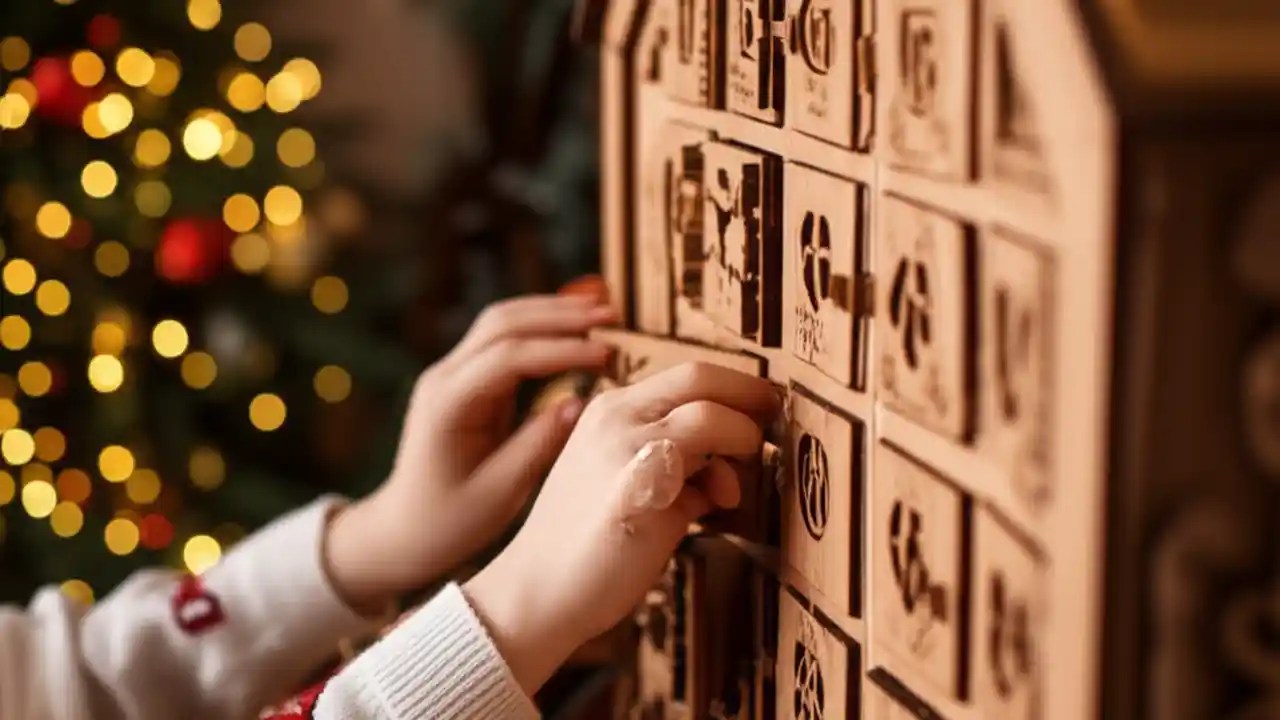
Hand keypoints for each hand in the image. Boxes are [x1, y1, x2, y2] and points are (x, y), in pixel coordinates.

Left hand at [325, 294, 616, 611]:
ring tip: (601, 312)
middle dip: (559, 315)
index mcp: (447, 405)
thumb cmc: (450, 522)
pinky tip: (575, 329)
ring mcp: (450, 374)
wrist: (404, 530)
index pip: (508, 358)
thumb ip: (539, 444)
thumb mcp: (500, 492)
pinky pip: (504, 340)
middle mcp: (443, 377)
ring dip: (551, 313)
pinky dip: (541, 328)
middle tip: (611, 315)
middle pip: (502, 323)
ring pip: (502, 322)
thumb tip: (583, 403)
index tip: (606, 354)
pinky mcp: (465, 379)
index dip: (561, 350)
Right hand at [463, 363, 779, 692]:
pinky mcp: (637, 485)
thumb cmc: (591, 547)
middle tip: (777, 414)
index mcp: (609, 409)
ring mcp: (621, 446)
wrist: (539, 592)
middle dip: (750, 394)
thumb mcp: (636, 486)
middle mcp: (614, 415)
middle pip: (700, 375)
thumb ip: (680, 470)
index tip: (763, 403)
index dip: (734, 385)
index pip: (685, 375)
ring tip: (745, 471)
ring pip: (706, 411)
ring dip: (742, 435)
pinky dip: (723, 477)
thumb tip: (727, 476)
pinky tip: (719, 503)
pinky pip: (700, 460)